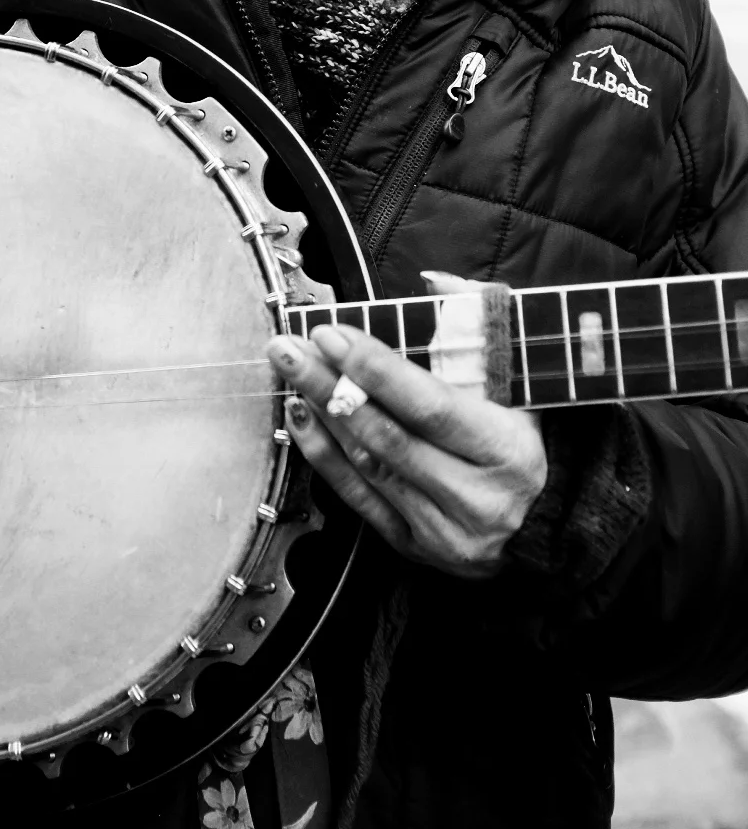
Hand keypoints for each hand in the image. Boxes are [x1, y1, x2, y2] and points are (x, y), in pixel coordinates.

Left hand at [267, 324, 546, 578]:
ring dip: (320, 415)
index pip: (431, 408)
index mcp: (509, 452)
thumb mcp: (515, 379)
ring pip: (367, 466)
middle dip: (331, 386)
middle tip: (290, 348)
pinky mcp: (414, 546)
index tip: (333, 333)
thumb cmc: (519, 434)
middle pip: (388, 437)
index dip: (377, 371)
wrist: (539, 519)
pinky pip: (357, 498)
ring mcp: (444, 530)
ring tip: (290, 373)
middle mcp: (478, 498)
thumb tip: (435, 282)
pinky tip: (301, 417)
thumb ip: (478, 326)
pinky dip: (322, 455)